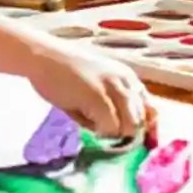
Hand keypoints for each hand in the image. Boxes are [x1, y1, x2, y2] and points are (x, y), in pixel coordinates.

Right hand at [27, 42, 153, 138]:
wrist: (42, 57)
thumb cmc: (64, 73)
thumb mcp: (97, 85)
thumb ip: (115, 104)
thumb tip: (126, 131)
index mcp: (128, 77)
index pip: (150, 109)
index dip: (143, 127)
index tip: (129, 136)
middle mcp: (125, 81)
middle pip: (140, 121)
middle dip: (124, 131)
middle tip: (101, 127)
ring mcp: (113, 88)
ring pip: (129, 126)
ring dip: (113, 131)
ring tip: (92, 121)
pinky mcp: (98, 97)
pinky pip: (110, 127)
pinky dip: (99, 131)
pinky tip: (83, 119)